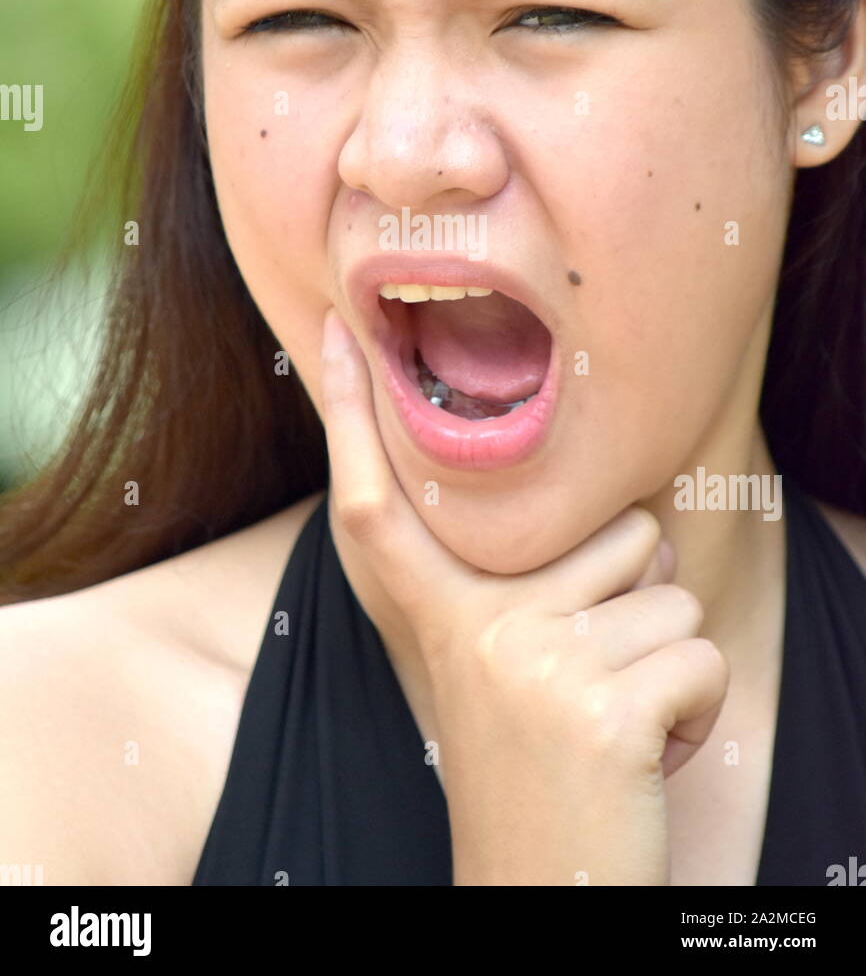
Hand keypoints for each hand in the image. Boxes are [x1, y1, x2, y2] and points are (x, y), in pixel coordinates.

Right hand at [320, 308, 729, 885]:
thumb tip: (611, 509)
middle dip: (636, 603)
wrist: (544, 893)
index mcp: (440, 613)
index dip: (353, 416)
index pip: (384, 500)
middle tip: (588, 683)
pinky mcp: (600, 708)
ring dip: (665, 660)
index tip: (339, 336)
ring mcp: (531, 664)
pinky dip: (695, 713)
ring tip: (610, 717)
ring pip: (670, 593)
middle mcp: (473, 626)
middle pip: (619, 532)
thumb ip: (520, 587)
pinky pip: (700, 659)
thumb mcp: (501, 668)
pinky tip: (639, 757)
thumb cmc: (538, 770)